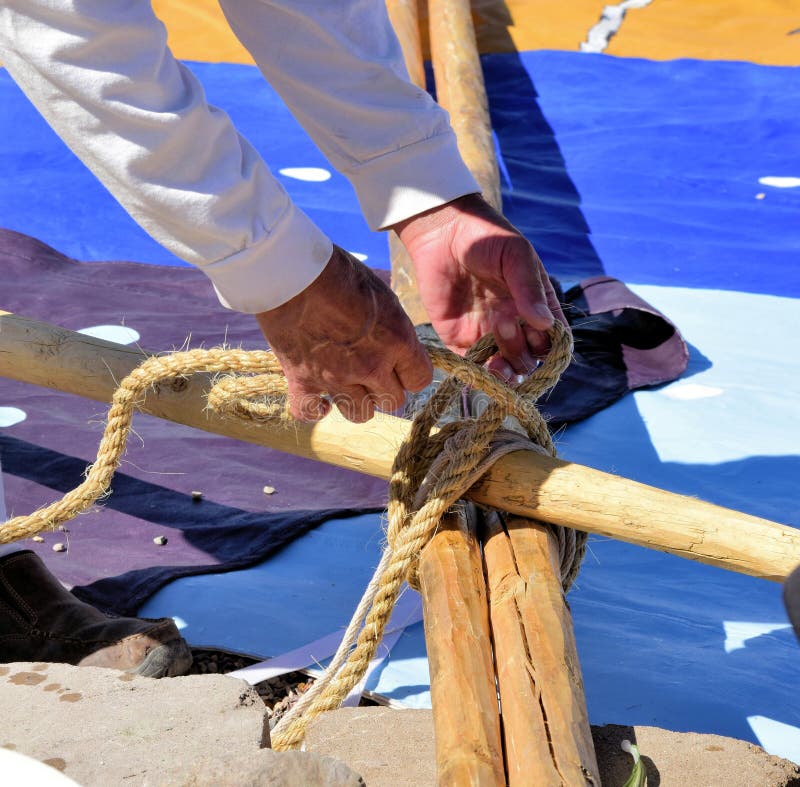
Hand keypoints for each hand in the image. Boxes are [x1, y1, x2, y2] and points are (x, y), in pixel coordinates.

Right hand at [255, 246, 431, 421]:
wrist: (292, 273)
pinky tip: (319, 400)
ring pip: (360, 414)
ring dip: (358, 401)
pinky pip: (310, 413)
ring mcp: (336, 378)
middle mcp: (371, 366)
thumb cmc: (339, 274)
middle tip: (372, 371)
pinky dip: (315, 410)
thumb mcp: (383, 295)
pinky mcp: (303, 381)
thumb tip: (398, 344)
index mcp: (397, 340)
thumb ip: (394, 329)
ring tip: (348, 384)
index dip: (411, 373)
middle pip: (393, 401)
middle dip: (386, 387)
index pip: (419, 379)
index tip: (401, 366)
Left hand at [392, 194, 568, 378]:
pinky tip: (479, 371)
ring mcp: (488, 335)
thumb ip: (529, 289)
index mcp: (536, 306)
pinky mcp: (460, 340)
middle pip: (529, 358)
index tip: (540, 335)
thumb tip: (545, 324)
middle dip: (521, 352)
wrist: (443, 232)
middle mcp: (516, 325)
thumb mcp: (516, 256)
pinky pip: (473, 368)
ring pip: (505, 369)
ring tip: (495, 358)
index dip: (551, 346)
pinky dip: (478, 376)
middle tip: (504, 322)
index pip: (553, 340)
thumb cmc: (487, 237)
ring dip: (504, 371)